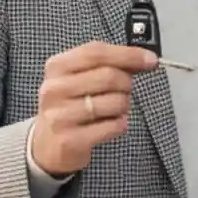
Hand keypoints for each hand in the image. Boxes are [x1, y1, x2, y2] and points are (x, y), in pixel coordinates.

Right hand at [31, 41, 156, 176]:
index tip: (150, 60)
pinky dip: (119, 125)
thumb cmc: (70, 106)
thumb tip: (144, 59)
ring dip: (123, 106)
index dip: (128, 54)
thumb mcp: (80, 78)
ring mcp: (60, 115)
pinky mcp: (71, 139)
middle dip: (126, 84)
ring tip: (112, 110)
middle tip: (124, 90)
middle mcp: (55, 89)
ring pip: (114, 102)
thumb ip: (108, 64)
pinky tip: (110, 124)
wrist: (47, 145)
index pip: (96, 52)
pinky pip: (113, 126)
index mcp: (57, 67)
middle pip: (109, 76)